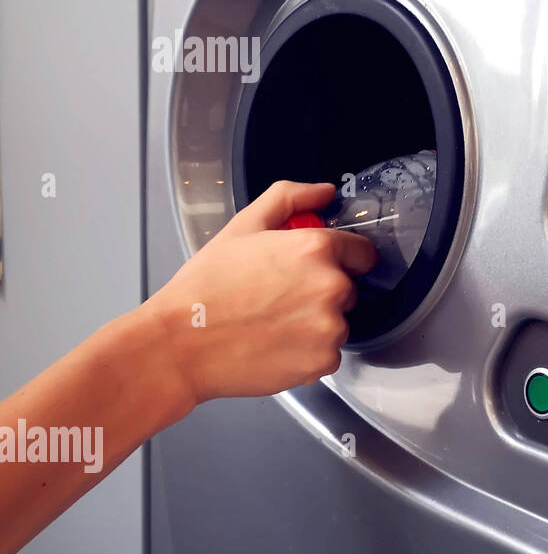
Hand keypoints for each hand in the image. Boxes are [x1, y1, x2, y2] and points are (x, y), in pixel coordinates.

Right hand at [141, 180, 377, 405]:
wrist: (179, 344)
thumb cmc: (205, 288)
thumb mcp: (242, 226)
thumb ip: (289, 199)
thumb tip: (324, 192)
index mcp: (316, 248)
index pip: (362, 253)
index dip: (341, 259)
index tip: (318, 269)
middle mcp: (331, 287)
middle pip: (348, 289)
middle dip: (321, 293)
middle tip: (279, 298)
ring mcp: (329, 328)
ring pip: (338, 323)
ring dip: (315, 325)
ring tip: (272, 323)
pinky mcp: (322, 362)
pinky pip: (328, 355)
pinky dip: (308, 354)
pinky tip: (275, 345)